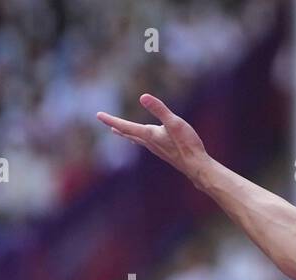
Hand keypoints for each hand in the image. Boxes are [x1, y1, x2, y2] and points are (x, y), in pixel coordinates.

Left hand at [97, 94, 211, 183]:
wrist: (197, 167)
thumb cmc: (187, 145)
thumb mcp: (174, 123)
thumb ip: (159, 109)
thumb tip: (143, 96)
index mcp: (149, 135)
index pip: (126, 126)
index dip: (111, 120)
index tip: (98, 115)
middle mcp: (150, 143)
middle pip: (130, 134)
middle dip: (119, 128)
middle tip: (108, 125)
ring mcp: (158, 149)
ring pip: (139, 140)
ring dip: (129, 135)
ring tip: (122, 133)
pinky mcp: (166, 153)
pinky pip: (149, 145)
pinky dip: (142, 140)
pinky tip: (148, 142)